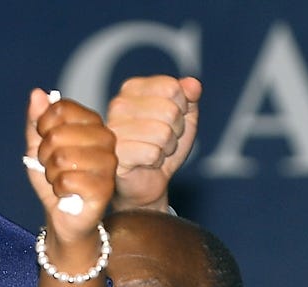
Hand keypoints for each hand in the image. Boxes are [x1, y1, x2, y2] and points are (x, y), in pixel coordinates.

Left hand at [26, 89, 113, 268]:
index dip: (43, 126)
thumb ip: (36, 120)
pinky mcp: (105, 188)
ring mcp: (108, 164)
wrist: (64, 216)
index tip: (45, 140)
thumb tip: (37, 93)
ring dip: (51, 173)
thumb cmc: (56, 178)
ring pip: (62, 158)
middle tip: (53, 166)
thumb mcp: (39, 147)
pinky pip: (67, 181)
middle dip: (45, 154)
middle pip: (58, 134)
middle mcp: (107, 139)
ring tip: (60, 179)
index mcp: (94, 123)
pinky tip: (68, 194)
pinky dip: (59, 190)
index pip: (61, 109)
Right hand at [107, 75, 200, 212]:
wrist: (148, 181)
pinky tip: (145, 163)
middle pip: (170, 111)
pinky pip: (153, 153)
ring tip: (155, 151)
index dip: (182, 108)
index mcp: (132, 88)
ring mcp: (114, 129)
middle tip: (163, 141)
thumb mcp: (184, 117)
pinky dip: (157, 162)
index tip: (170, 121)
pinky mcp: (116, 153)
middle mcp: (119, 104)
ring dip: (167, 148)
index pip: (172, 88)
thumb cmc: (162, 146)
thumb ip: (189, 97)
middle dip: (176, 131)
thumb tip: (193, 85)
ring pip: (163, 133)